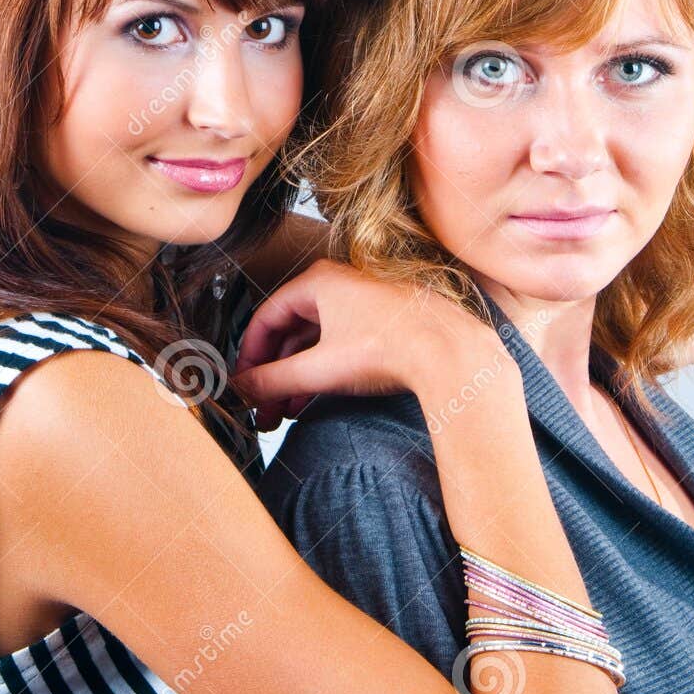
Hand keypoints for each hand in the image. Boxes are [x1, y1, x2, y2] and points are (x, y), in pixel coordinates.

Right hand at [230, 259, 486, 430]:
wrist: (450, 352)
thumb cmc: (390, 348)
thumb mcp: (320, 369)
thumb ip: (274, 379)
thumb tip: (243, 389)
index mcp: (318, 282)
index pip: (265, 317)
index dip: (249, 355)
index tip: (243, 384)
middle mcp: (337, 284)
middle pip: (288, 331)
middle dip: (272, 372)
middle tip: (261, 405)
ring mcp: (361, 302)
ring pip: (313, 341)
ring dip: (295, 376)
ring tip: (284, 411)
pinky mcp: (380, 321)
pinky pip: (337, 344)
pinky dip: (320, 370)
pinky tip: (311, 399)